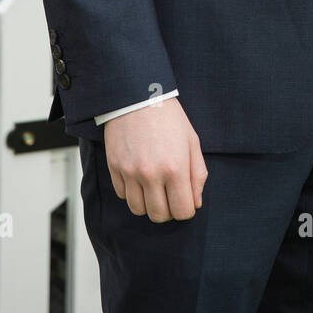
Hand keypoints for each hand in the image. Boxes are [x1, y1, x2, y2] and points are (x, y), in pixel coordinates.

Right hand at [103, 98, 207, 222]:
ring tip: (154, 187)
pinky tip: (139, 177)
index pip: (183, 211)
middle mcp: (151, 174)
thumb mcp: (191, 142)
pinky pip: (123, 195)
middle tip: (170, 195)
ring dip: (148, 204)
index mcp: (175, 168)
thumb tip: (196, 203)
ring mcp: (130, 172)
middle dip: (168, 210)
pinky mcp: (115, 168)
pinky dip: (132, 192)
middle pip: (159, 216)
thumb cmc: (168, 117)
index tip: (185, 200)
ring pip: (138, 210)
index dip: (186, 210)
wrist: (138, 96)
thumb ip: (198, 174)